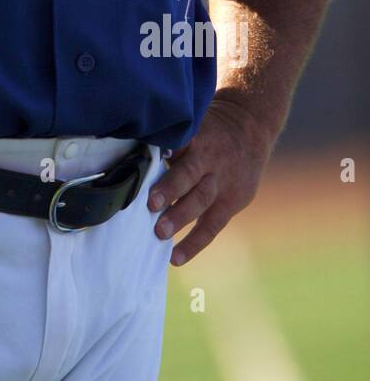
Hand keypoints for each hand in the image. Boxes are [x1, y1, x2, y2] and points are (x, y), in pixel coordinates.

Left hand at [146, 95, 275, 265]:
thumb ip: (168, 138)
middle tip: (150, 205)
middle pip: (190, 174)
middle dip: (170, 189)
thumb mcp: (193, 123)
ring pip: (201, 201)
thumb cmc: (208, 128)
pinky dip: (195, 243)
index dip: (162, 154)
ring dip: (180, 218)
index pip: (178, 144)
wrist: (251, 127)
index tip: (142, 164)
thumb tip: (128, 151)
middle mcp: (210, 159)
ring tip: (160, 233)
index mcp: (196, 137)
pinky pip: (213, 225)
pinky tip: (176, 258)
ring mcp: (223, 182)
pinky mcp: (232, 201)